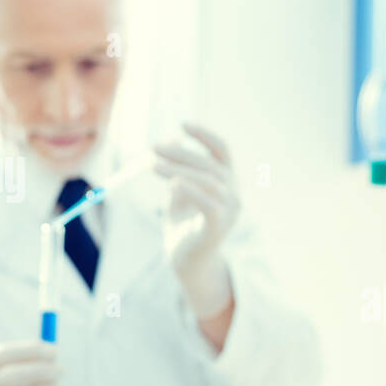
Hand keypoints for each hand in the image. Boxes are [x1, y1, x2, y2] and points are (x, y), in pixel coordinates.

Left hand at [154, 122, 239, 319]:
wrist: (187, 261)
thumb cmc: (183, 225)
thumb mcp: (178, 192)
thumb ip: (177, 170)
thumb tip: (169, 143)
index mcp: (226, 181)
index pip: (221, 150)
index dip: (203, 135)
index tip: (182, 124)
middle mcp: (233, 194)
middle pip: (208, 164)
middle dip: (179, 153)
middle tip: (152, 148)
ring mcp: (229, 211)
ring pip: (206, 181)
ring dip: (178, 169)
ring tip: (152, 165)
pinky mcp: (219, 227)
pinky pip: (207, 204)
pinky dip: (190, 191)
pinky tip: (172, 184)